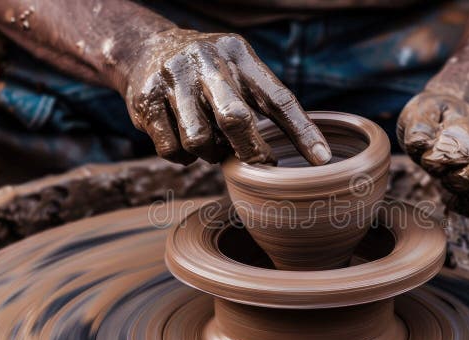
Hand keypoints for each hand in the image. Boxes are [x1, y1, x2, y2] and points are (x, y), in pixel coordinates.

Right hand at [122, 29, 330, 165]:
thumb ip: (265, 100)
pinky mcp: (146, 101)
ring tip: (214, 144)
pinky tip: (187, 143)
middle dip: (251, 151)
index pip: (277, 98)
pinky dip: (184, 157)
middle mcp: (206, 62)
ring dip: (212, 154)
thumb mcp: (240, 69)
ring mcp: (173, 80)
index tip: (322, 160)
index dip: (302, 131)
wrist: (147, 49)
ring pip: (200, 142)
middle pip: (235, 119)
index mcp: (238, 55)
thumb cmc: (211, 71)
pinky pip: (172, 150)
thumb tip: (303, 153)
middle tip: (260, 162)